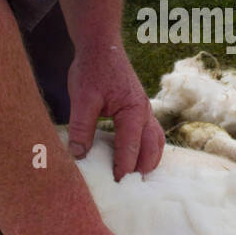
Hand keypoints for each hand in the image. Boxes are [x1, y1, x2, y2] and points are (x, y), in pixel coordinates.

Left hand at [66, 40, 164, 179]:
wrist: (101, 45)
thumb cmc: (92, 69)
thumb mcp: (82, 98)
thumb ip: (81, 127)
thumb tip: (78, 155)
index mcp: (133, 111)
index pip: (130, 147)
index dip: (123, 169)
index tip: (117, 186)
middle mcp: (145, 112)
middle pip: (152, 149)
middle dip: (142, 169)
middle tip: (128, 189)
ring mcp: (145, 110)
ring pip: (156, 142)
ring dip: (149, 161)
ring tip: (136, 178)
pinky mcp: (140, 109)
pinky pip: (151, 134)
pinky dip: (148, 149)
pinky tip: (137, 158)